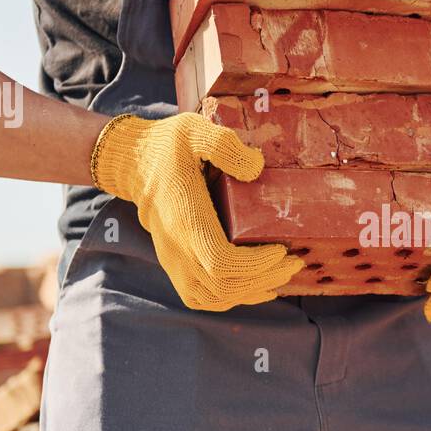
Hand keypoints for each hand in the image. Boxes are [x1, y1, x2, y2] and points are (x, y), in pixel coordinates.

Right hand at [91, 112, 302, 310]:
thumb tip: (256, 169)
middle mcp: (175, 247)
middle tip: (294, 263)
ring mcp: (172, 260)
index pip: (221, 261)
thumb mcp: (195, 131)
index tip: (282, 249)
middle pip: (223, 284)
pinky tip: (257, 290)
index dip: (255, 264)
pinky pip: (201, 298)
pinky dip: (231, 299)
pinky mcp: (174, 265)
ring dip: (251, 292)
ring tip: (281, 276)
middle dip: (264, 278)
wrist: (135, 163)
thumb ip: (225, 145)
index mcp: (184, 218)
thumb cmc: (168, 146)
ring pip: (213, 297)